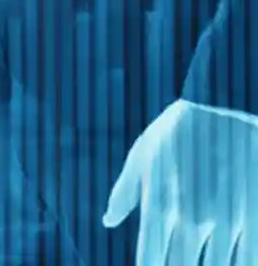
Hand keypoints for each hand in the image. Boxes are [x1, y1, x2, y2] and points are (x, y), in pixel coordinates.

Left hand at [103, 99, 257, 263]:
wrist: (224, 103)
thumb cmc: (177, 130)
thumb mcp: (142, 155)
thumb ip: (124, 193)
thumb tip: (108, 222)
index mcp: (157, 204)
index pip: (150, 258)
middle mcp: (189, 217)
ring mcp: (225, 217)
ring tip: (208, 265)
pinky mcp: (254, 214)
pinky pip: (250, 256)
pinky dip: (243, 262)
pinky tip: (238, 262)